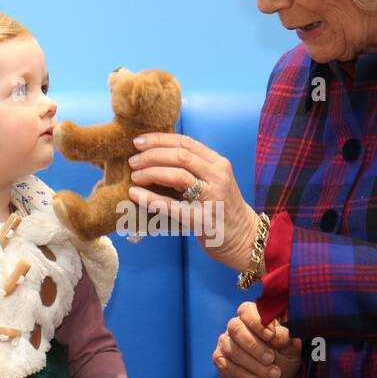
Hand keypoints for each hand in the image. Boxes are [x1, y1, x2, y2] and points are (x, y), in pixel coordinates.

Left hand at [127, 132, 259, 270]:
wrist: (243, 238)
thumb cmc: (222, 209)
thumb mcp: (213, 181)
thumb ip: (193, 168)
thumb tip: (157, 156)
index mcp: (218, 163)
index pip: (186, 142)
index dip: (159, 139)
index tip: (138, 142)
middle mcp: (218, 176)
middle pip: (180, 156)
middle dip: (152, 155)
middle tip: (133, 161)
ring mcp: (213, 197)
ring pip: (178, 176)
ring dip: (151, 173)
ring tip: (135, 176)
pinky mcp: (203, 220)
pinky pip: (173, 206)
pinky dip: (151, 199)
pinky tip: (135, 195)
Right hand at [214, 301, 302, 377]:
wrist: (277, 377)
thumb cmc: (283, 356)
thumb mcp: (291, 348)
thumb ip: (286, 340)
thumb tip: (280, 335)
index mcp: (252, 316)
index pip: (246, 310)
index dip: (257, 322)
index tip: (271, 336)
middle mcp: (235, 327)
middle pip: (235, 329)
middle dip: (254, 346)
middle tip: (271, 359)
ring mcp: (225, 345)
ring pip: (232, 352)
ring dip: (255, 367)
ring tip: (274, 376)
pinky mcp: (221, 363)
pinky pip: (230, 371)